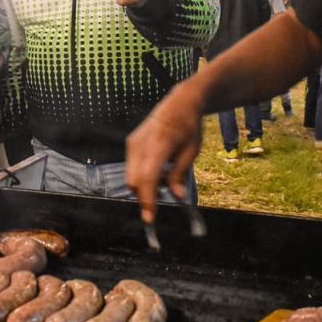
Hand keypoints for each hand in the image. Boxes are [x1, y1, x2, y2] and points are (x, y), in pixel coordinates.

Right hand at [125, 83, 203, 222]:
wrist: (179, 103)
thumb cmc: (189, 127)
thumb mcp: (191, 152)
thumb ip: (180, 174)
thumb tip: (177, 196)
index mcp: (159, 145)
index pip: (148, 178)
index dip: (148, 200)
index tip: (150, 218)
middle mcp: (141, 144)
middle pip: (134, 181)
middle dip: (144, 196)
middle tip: (160, 202)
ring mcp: (133, 142)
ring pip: (130, 176)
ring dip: (143, 186)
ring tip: (164, 178)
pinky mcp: (130, 143)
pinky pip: (131, 167)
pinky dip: (141, 175)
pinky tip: (157, 169)